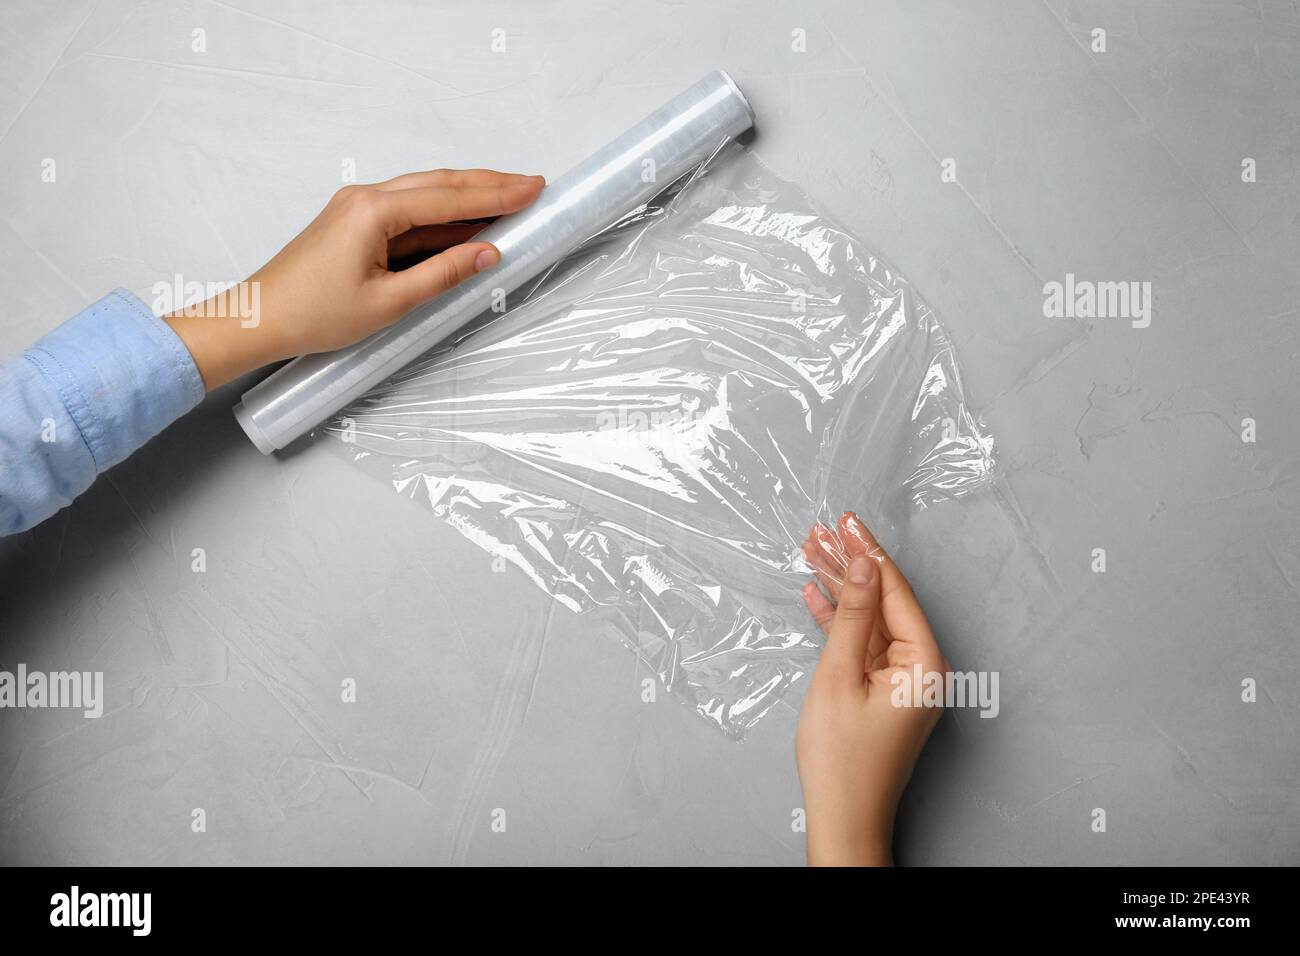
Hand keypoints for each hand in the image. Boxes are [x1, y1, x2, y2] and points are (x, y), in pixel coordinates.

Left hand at [164, 168, 545, 388]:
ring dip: (467, 194)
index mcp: (374, 211)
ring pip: (424, 192)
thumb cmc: (314, 314)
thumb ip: (443, 273)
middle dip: (488, 184)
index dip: (497, 193)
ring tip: (507, 197)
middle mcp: (365, 197)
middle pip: (440, 183)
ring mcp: (357, 207)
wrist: (259, 319)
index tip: (532, 188)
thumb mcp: (390, 302)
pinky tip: (464, 219)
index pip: (449, 198)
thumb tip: (487, 253)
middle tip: (531, 184)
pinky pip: (407, 209)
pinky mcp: (353, 222)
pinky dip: (441, 212)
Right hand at [795, 512, 949, 865]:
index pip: (894, 592)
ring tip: (812, 550)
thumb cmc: (842, 762)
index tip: (846, 521)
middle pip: (884, 600)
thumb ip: (853, 616)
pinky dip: (840, 621)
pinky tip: (818, 594)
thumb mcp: (839, 676)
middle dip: (851, 564)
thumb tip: (863, 565)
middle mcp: (924, 670)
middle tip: (823, 529)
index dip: (867, 553)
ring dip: (840, 587)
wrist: (842, 818)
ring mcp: (904, 682)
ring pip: (870, 619)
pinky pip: (863, 645)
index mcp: (926, 665)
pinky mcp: (884, 692)